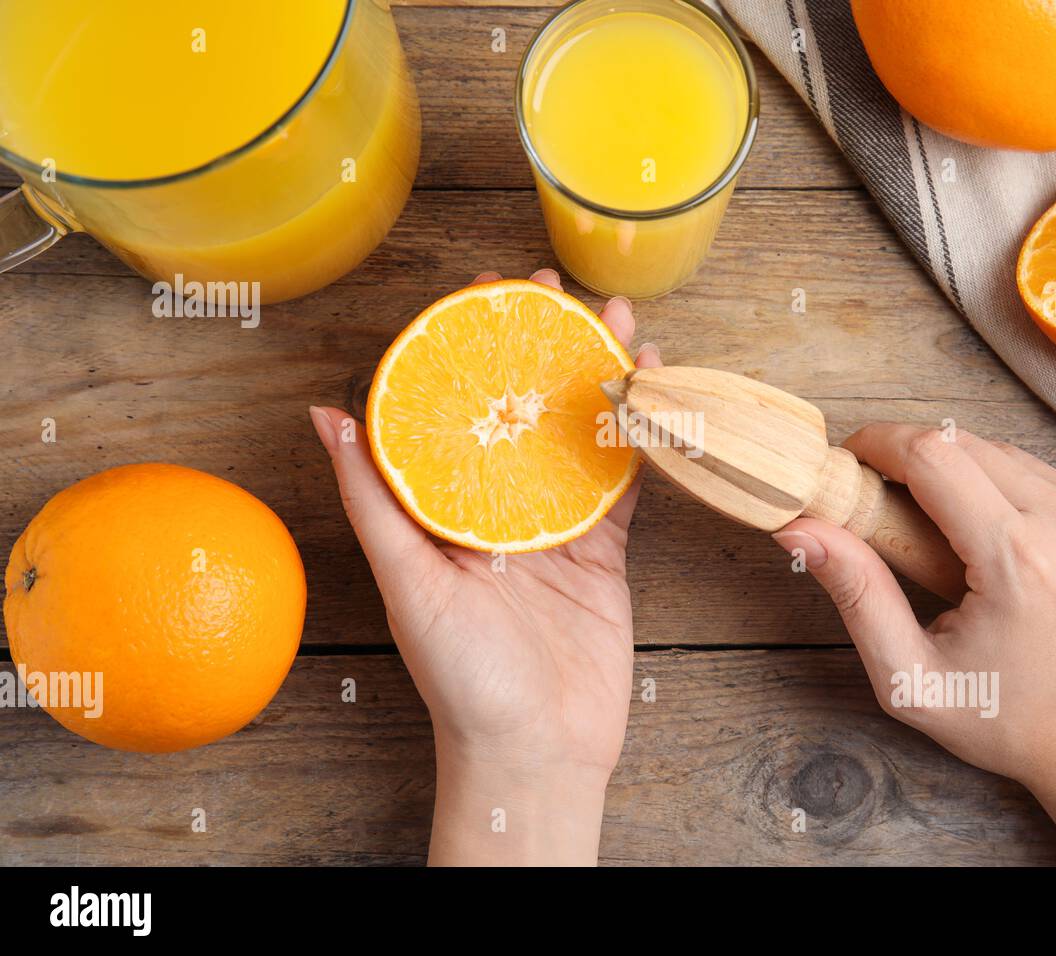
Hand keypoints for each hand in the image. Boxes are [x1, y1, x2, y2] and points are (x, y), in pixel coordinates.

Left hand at [310, 269, 660, 865]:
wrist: (537, 752)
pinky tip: (652, 392)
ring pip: (577, 434)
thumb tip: (324, 416)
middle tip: (556, 289)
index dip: (463, 347)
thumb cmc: (461, 679)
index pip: (449, 408)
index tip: (481, 294)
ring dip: (595, 376)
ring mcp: (554, 529)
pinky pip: (624, 483)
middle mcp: (497, 510)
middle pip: (518, 408)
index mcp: (443, 511)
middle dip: (536, 345)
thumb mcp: (408, 585)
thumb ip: (374, 500)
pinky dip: (639, 437)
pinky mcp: (604, 553)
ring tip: (617, 321)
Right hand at [774, 424, 1055, 865]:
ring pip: (997, 449)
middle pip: (961, 442)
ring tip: (927, 528)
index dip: (876, 444)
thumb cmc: (1010, 721)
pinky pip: (1033, 470)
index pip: (931, 454)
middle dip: (906, 458)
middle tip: (876, 504)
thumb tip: (799, 528)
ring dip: (950, 470)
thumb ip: (856, 594)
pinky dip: (992, 485)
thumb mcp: (910, 678)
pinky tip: (979, 533)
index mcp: (1017, 559)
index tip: (845, 465)